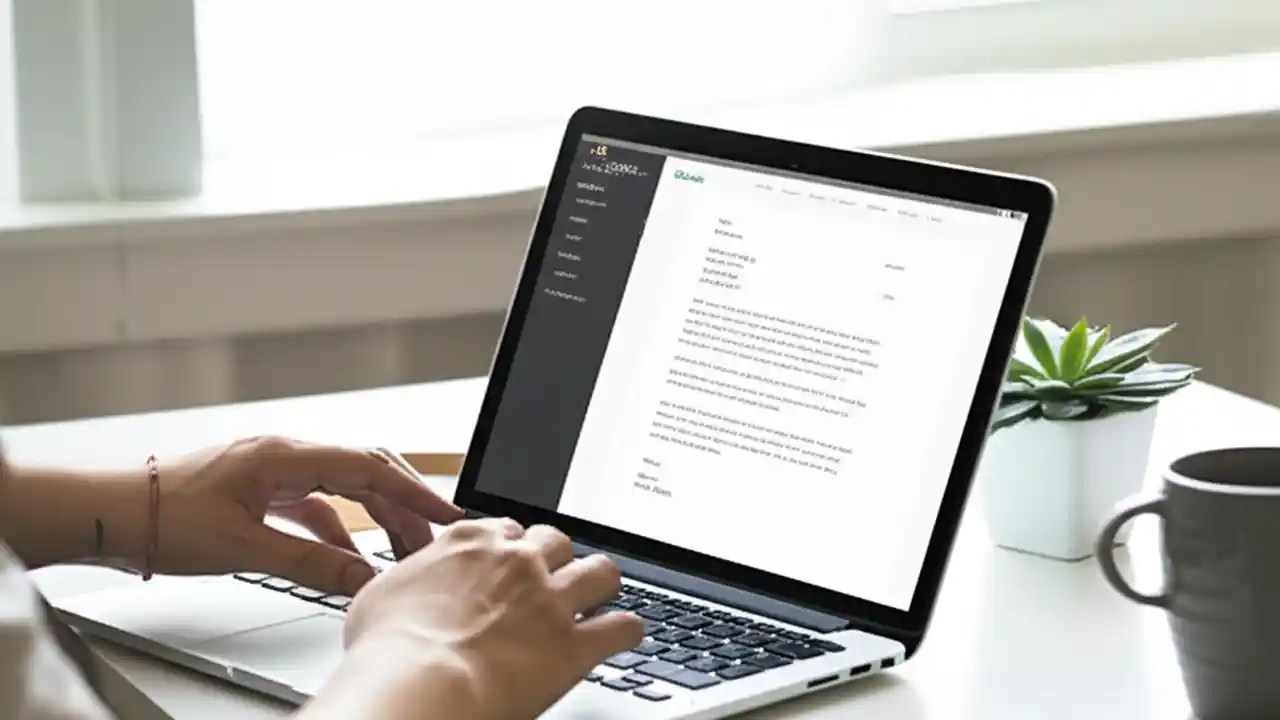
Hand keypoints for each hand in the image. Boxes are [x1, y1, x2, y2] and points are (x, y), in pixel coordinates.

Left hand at [151, 436, 462, 595]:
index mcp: (284, 455)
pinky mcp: (259, 488)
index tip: (446, 516)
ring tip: (400, 550)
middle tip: (432, 539)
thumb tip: (363, 577)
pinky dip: (339, 528)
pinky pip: (315, 503)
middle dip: (404, 505)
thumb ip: (311, 563)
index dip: (415, 493)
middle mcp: (284, 454)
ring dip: (374, 518)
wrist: (108, 513)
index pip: (370, 468)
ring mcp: (272, 469)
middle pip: (365, 473)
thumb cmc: (162, 518)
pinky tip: (348, 553)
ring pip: (342, 489)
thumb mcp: (245, 549)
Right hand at [339, 518, 643, 718]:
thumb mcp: (384, 593)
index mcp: (473, 542)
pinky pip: (624, 627)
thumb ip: (413, 576)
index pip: (509, 528)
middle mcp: (519, 562)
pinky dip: (627, 631)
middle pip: (558, 541)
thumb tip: (411, 581)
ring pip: (602, 572)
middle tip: (553, 582)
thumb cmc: (389, 649)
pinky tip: (623, 636)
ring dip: (601, 584)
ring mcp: (551, 600)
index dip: (512, 549)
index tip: (511, 564)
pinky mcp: (575, 645)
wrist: (417, 686)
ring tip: (598, 598)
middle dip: (558, 560)